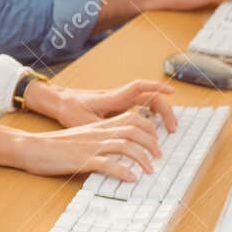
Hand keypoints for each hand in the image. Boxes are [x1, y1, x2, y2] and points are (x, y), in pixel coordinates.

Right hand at [14, 109, 164, 182]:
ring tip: (150, 170)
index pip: (132, 118)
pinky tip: (131, 178)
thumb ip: (98, 139)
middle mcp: (97, 133)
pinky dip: (123, 171)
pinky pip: (107, 164)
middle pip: (134, 130)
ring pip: (125, 145)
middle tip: (158, 157)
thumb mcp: (80, 137)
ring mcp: (90, 146)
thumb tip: (117, 150)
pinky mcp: (82, 159)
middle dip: (151, 143)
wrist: (31, 147)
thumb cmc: (53, 145)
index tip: (156, 141)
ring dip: (142, 157)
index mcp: (98, 126)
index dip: (149, 128)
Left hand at [28, 79, 177, 131]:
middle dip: (165, 111)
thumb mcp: (85, 122)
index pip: (140, 88)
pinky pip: (139, 107)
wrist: (59, 101)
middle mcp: (119, 97)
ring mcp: (119, 101)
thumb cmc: (70, 109)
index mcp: (113, 98)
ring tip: (166, 130)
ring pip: (146, 102)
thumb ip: (103, 130)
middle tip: (172, 129)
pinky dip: (149, 114)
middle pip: (150, 97)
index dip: (157, 87)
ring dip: (159, 113)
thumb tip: (119, 144)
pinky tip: (151, 127)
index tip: (173, 91)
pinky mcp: (117, 106)